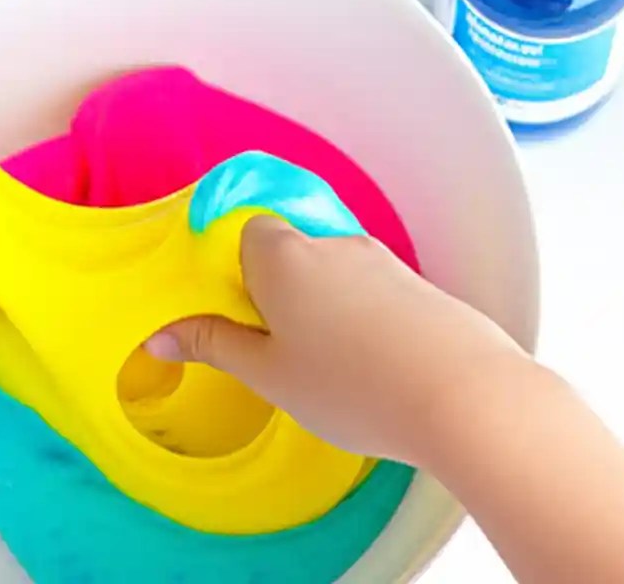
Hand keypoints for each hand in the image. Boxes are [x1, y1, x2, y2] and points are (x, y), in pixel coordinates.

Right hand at [144, 216, 528, 464]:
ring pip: (332, 271)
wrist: (464, 394)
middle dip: (274, 287)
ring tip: (323, 363)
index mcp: (283, 256)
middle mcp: (332, 243)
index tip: (229, 309)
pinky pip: (372, 289)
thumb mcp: (269, 374)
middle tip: (272, 344)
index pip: (244, 229)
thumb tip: (159, 335)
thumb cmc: (353, 385)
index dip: (230, 264)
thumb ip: (213, 346)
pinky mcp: (419, 285)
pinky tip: (367, 364)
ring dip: (320, 304)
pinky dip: (360, 316)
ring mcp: (382, 260)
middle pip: (289, 248)